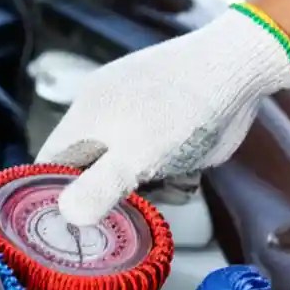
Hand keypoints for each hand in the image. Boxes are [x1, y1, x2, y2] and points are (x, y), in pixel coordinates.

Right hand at [36, 8, 289, 225]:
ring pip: (127, 163)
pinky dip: (172, 166)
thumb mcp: (138, 158)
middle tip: (142, 204)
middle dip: (116, 192)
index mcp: (84, 117)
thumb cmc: (183, 113)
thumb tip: (67, 216)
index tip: (78, 224)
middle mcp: (102, 111)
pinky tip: (190, 169)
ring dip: (151, 183)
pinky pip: (156, 150)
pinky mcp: (165, 111)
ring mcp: (135, 109)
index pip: (49, 164)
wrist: (239, 65)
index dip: (56, 196)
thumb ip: (99, 188)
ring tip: (176, 180)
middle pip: (90, 167)